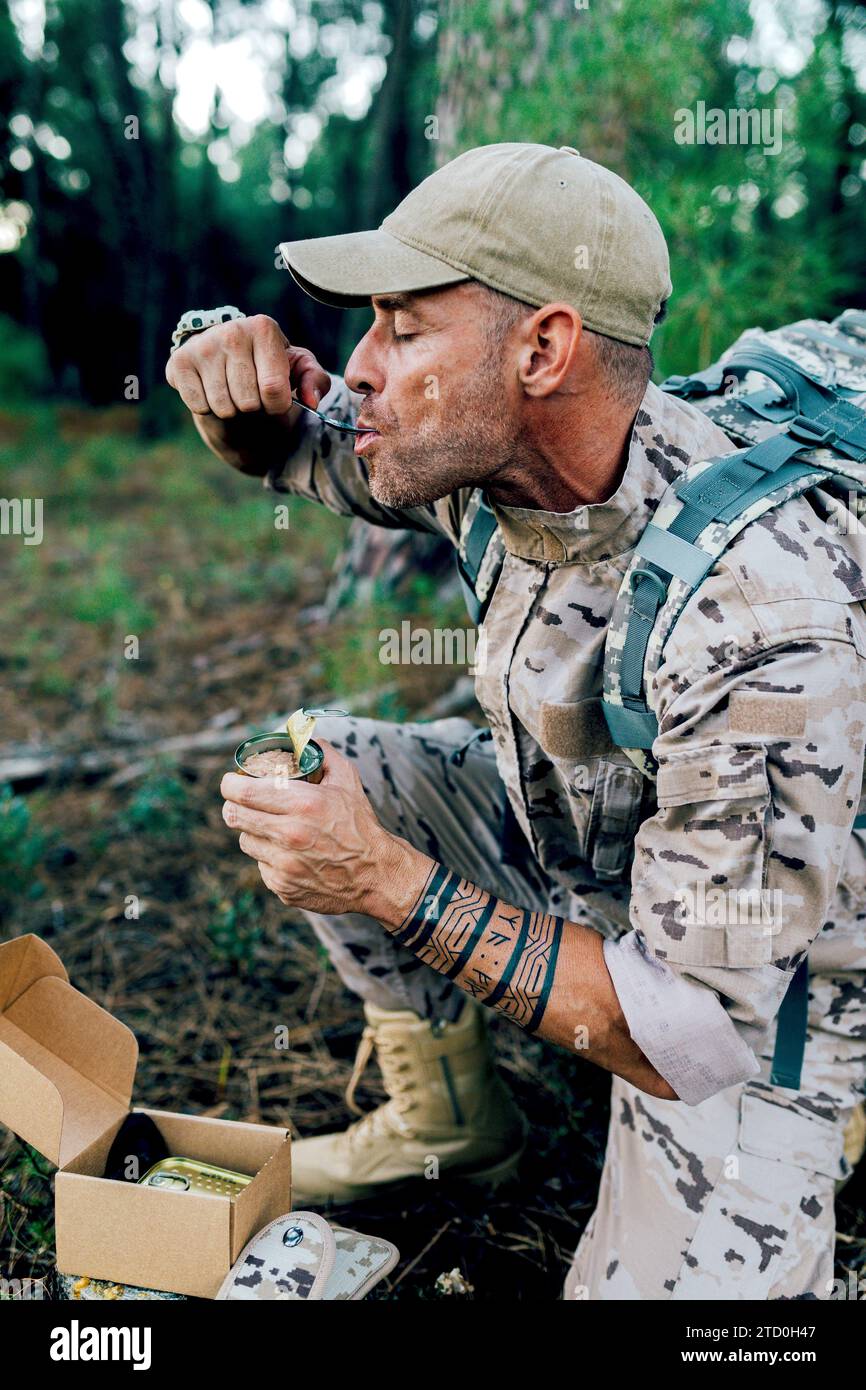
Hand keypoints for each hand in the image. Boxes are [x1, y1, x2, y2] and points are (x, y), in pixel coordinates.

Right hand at [165, 312, 329, 421]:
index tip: (274, 395)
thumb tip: (311, 401)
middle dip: (253, 407)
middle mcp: (231, 330)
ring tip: (231, 390)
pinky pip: (199, 407)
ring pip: (223, 407)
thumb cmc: (270, 368)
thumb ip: (315, 382)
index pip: (274, 390)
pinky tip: (210, 389)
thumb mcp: (300, 371)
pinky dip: (207, 408)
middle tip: (249, 391)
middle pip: (248, 402)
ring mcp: (202, 345)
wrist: (227, 365)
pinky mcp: (178, 363)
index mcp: (263, 327)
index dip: (277, 405)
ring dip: (231, 409)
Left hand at [220, 741, 431, 919]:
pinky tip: (290, 853)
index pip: (243, 792)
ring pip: (246, 841)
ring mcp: (283, 864)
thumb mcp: (347, 781)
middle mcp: (289, 835)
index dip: (229, 784)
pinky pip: (261, 866)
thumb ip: (323, 753)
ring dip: (254, 832)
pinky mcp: (283, 887)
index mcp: (302, 804)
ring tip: (273, 828)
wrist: (376, 875)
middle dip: (234, 805)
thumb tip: (304, 737)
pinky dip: (270, 858)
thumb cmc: (361, 825)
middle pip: (234, 816)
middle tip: (241, 801)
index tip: (231, 782)